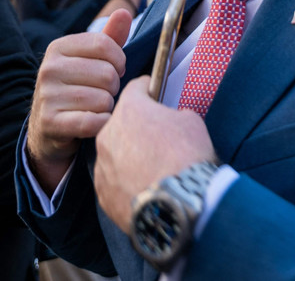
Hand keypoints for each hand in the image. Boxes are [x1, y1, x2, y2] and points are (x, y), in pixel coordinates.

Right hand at [26, 10, 132, 192]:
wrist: (47, 128)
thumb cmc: (76, 88)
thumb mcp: (89, 60)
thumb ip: (109, 38)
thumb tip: (124, 13)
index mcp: (58, 47)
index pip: (105, 45)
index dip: (119, 60)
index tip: (116, 70)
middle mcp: (48, 69)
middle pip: (107, 73)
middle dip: (114, 87)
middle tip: (104, 93)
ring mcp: (47, 96)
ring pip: (103, 99)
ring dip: (108, 108)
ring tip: (97, 108)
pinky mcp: (50, 123)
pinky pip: (93, 122)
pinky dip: (102, 124)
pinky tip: (97, 123)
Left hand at [94, 75, 217, 231]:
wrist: (178, 205)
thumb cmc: (186, 159)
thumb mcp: (192, 122)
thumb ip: (175, 115)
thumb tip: (172, 121)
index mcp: (129, 110)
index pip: (135, 88)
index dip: (149, 89)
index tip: (155, 93)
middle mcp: (107, 135)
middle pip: (122, 124)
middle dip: (138, 127)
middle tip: (159, 139)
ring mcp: (103, 166)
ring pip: (115, 154)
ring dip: (130, 156)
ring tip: (153, 170)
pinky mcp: (103, 195)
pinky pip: (114, 181)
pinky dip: (126, 183)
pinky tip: (146, 189)